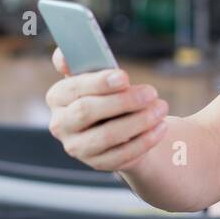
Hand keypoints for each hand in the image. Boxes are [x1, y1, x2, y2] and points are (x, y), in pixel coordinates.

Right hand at [45, 48, 168, 172]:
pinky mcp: (98, 163)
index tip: (124, 77)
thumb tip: (63, 55)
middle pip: (87, 111)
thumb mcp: (99, 77)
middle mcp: (61, 124)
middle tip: (151, 92)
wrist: (120, 127)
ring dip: (138, 121)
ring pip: (106, 135)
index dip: (99, 82)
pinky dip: (144, 140)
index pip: (74, 88)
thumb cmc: (107, 94)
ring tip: (161, 108)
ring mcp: (77, 147)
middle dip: (122, 101)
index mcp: (58, 96)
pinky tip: (161, 127)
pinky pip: (122, 155)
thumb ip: (86, 63)